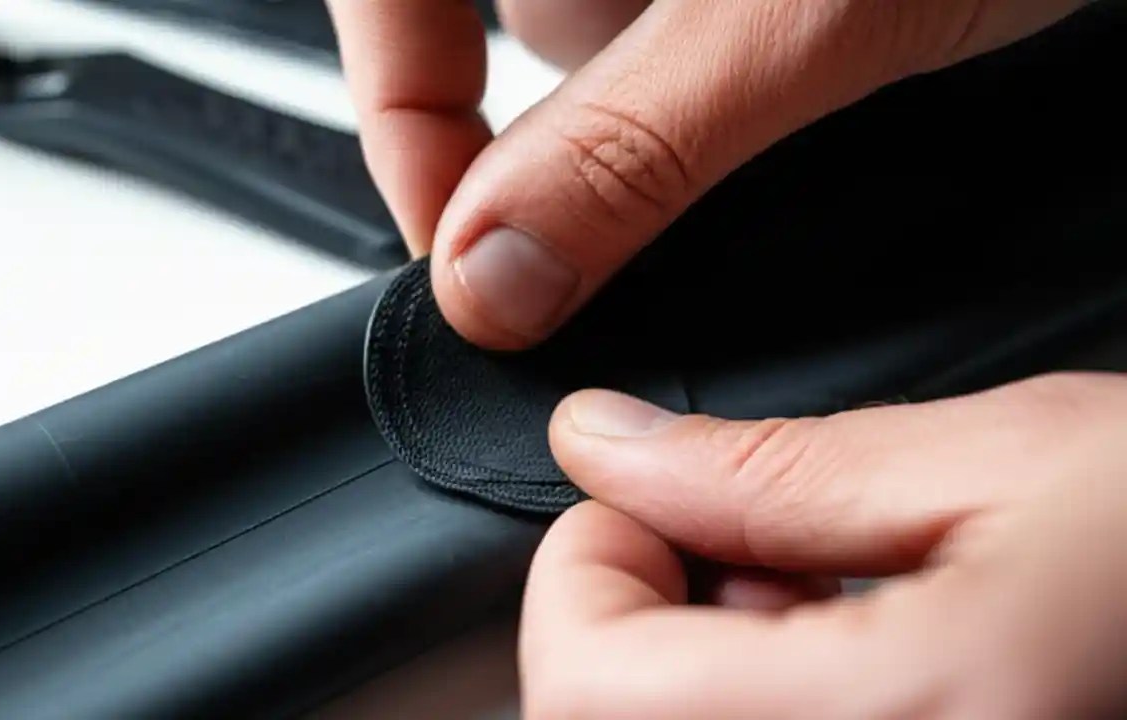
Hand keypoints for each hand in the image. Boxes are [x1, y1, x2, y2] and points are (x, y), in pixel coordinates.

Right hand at [325, 0, 1087, 349]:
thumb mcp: (799, 17)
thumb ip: (629, 150)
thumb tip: (492, 276)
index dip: (401, 123)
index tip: (473, 255)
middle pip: (477, 22)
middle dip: (550, 134)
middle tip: (631, 204)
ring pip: (582, 34)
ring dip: (642, 116)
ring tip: (763, 109)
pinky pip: (663, 35)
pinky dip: (698, 92)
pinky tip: (784, 90)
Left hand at [519, 371, 1126, 718]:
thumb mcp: (1006, 460)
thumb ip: (768, 470)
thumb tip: (603, 446)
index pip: (586, 684)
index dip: (593, 567)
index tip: (652, 500)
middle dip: (655, 622)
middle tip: (766, 546)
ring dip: (713, 671)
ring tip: (842, 603)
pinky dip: (771, 703)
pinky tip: (872, 655)